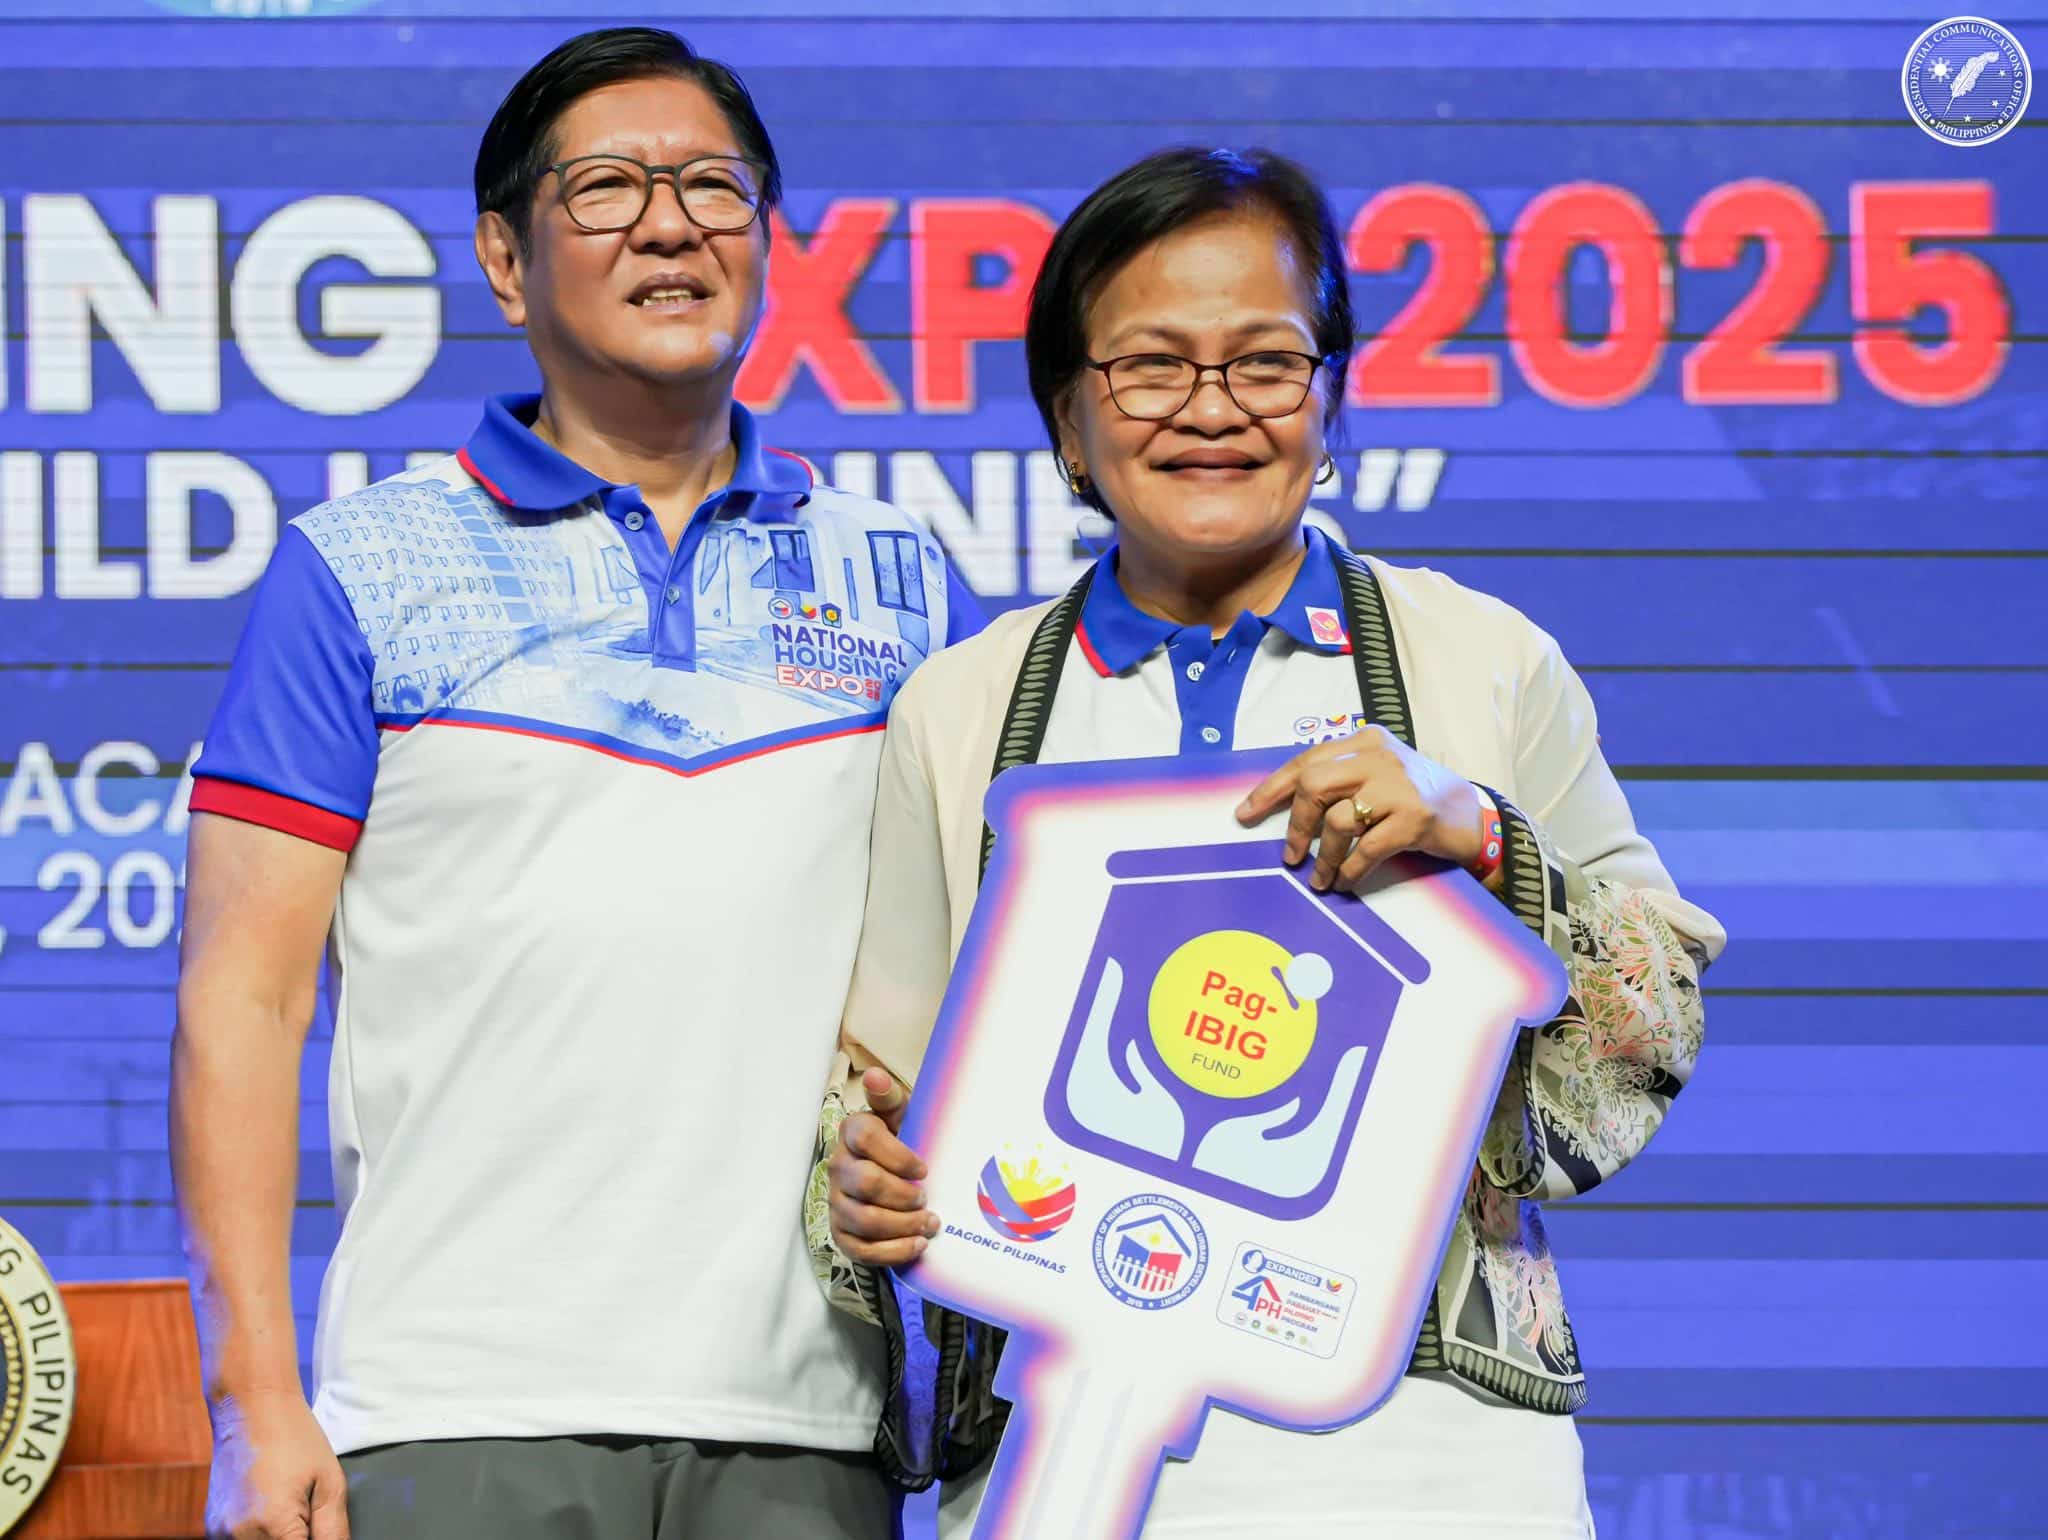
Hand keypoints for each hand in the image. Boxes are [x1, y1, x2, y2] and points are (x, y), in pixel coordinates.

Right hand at [205, 1389, 348, 1539]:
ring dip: (277, 1538)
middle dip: (296, 1539)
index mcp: (274, 1525)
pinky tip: (270, 1511)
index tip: (317, 1526)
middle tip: (307, 1513)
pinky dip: (258, 1536)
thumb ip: (333, 1531)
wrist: (252, 1407)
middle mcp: (240, 1536)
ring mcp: (220, 1533)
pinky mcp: (212, 1527)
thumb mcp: (330, 1483)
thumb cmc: (296, 1439)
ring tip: (290, 1507)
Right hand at [828, 1066, 938, 1267]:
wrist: (891, 1175)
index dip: (898, 1157)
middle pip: (866, 1183)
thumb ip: (889, 1098)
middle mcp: (838, 1166)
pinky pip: (862, 1249)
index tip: (924, 1169)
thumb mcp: (899, 1116)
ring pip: (865, 1220)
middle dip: (903, 1195)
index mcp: (852, 1132)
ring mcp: (837, 1202)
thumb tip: (875, 1075)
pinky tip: (916, 1245)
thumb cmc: (900, 1141)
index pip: (865, 1139)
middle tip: (927, 1199)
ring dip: (903, 1225)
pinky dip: (893, 1251)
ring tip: (930, 1224)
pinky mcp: (841, 1233)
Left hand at [1236, 728, 1484, 890]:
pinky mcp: (1415, 818)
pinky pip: (1365, 848)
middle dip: (1296, 825)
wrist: (1473, 817)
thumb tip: (1284, 807)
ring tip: (1320, 878)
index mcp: (1364, 742)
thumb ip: (1340, 781)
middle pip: (1314, 785)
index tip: (1244, 814)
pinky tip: (1343, 881)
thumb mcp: (1377, 776)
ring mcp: (1399, 786)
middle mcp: (1379, 757)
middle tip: (1291, 856)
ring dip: (1322, 857)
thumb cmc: (1415, 799)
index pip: (1306, 761)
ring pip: (1337, 820)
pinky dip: (1348, 869)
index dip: (1270, 789)